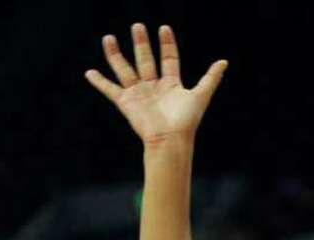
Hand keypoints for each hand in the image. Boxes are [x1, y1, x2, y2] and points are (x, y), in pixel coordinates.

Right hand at [85, 23, 226, 145]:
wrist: (169, 140)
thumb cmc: (186, 122)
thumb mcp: (200, 95)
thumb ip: (211, 78)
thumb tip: (224, 62)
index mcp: (170, 84)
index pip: (168, 58)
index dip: (167, 44)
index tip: (164, 28)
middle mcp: (153, 87)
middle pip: (145, 59)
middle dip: (141, 43)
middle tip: (137, 25)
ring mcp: (138, 95)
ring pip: (124, 69)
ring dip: (115, 54)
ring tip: (108, 37)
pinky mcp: (126, 103)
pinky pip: (110, 90)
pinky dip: (100, 82)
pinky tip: (89, 72)